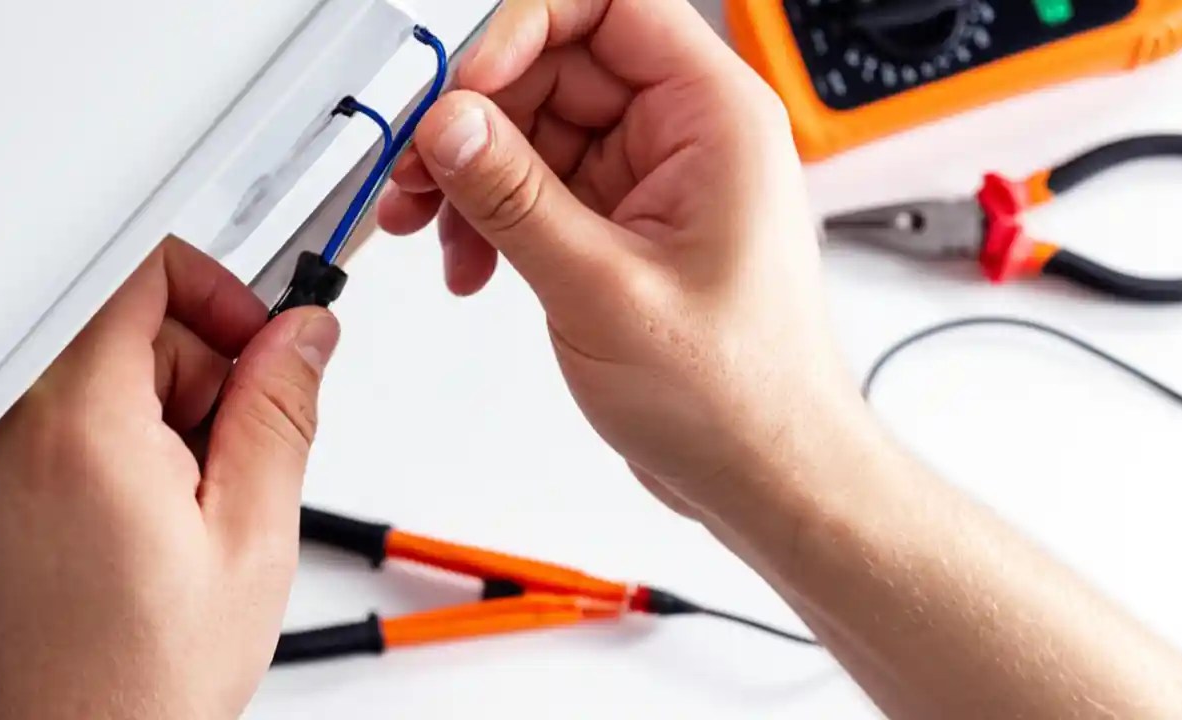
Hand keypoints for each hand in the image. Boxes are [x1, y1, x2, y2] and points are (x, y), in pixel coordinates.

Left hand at [0, 238, 337, 718]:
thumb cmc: (146, 675)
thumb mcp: (252, 534)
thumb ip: (281, 412)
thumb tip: (305, 336)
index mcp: (80, 424)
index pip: (140, 271)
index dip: (218, 289)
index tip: (258, 341)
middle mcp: (17, 431)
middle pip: (128, 323)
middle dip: (202, 369)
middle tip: (236, 451)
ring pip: (104, 370)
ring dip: (167, 412)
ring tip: (194, 502)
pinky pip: (73, 419)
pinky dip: (128, 441)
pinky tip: (156, 513)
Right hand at [379, 0, 862, 519]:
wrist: (764, 470)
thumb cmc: (736, 393)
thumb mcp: (603, 290)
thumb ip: (516, 198)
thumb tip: (450, 123)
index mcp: (713, 117)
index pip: (609, 5)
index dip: (523, 29)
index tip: (464, 90)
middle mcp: (687, 135)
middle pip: (557, 69)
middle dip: (476, 119)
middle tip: (418, 174)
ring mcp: (654, 180)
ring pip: (539, 131)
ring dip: (475, 177)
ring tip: (434, 231)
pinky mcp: (626, 226)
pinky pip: (544, 187)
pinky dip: (497, 218)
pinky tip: (472, 264)